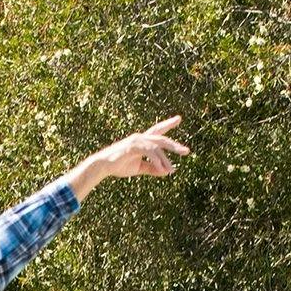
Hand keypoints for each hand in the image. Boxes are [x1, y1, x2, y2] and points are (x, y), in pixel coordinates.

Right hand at [69, 117, 188, 199]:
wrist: (103, 166)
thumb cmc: (119, 166)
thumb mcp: (140, 168)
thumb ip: (153, 168)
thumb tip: (168, 172)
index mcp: (142, 141)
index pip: (157, 130)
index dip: (168, 124)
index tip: (179, 119)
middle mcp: (140, 138)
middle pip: (161, 139)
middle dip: (174, 145)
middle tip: (186, 151)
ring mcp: (137, 140)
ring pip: (157, 147)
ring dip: (165, 159)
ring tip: (171, 170)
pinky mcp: (133, 146)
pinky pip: (150, 152)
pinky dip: (157, 161)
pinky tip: (161, 170)